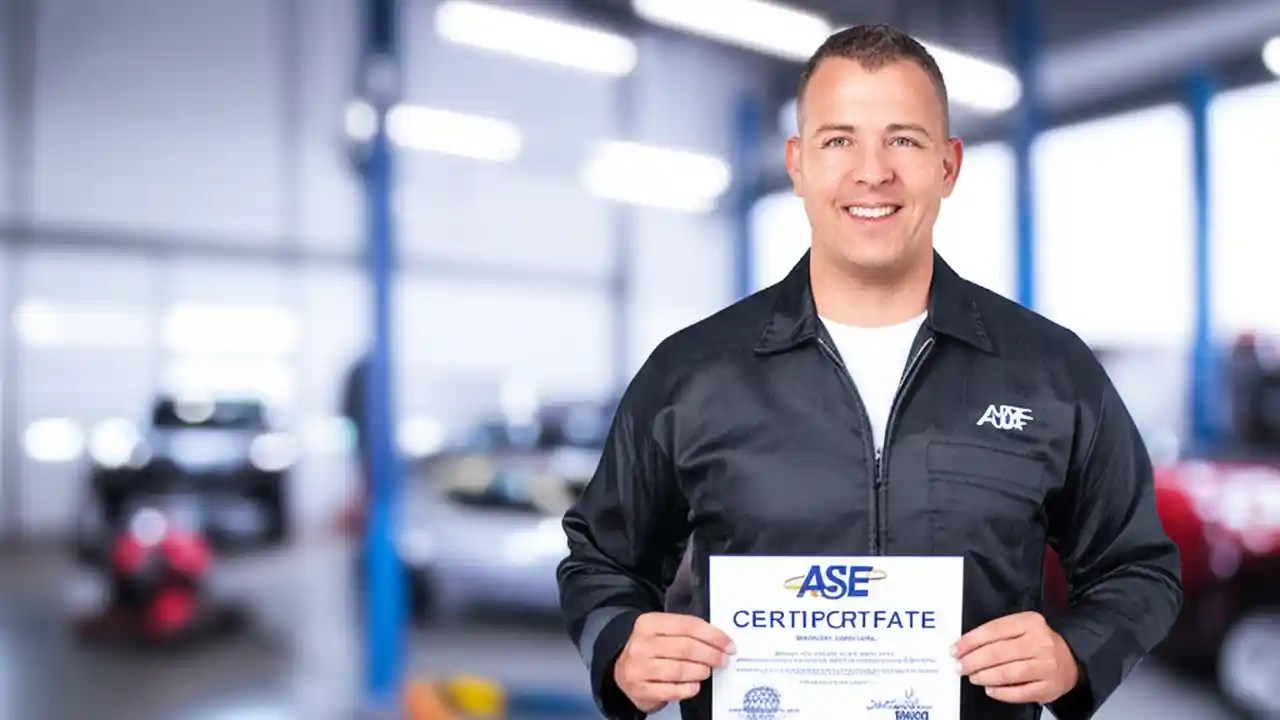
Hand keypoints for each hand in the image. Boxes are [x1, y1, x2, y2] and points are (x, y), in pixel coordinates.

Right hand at [613, 612, 736, 712]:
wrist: (621, 670)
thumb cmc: (651, 649)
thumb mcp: (662, 632)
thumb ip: (686, 632)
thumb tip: (721, 641)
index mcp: (649, 623)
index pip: (688, 625)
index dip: (713, 635)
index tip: (729, 645)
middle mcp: (641, 644)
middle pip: (685, 647)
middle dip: (710, 654)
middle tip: (722, 660)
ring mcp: (638, 667)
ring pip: (679, 669)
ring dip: (700, 671)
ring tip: (707, 672)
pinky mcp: (640, 689)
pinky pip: (671, 691)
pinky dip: (688, 689)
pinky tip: (694, 686)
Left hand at [952, 611, 1079, 703]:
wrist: (1071, 659)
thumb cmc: (1039, 642)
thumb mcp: (1021, 627)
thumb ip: (996, 633)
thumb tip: (965, 646)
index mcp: (1030, 622)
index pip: (994, 630)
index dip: (971, 641)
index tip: (955, 649)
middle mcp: (1040, 642)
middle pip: (999, 652)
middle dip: (974, 661)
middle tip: (960, 666)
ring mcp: (1047, 666)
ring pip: (1009, 673)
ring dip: (985, 676)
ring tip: (973, 677)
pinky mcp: (1050, 687)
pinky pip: (1021, 692)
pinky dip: (1002, 693)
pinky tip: (990, 690)